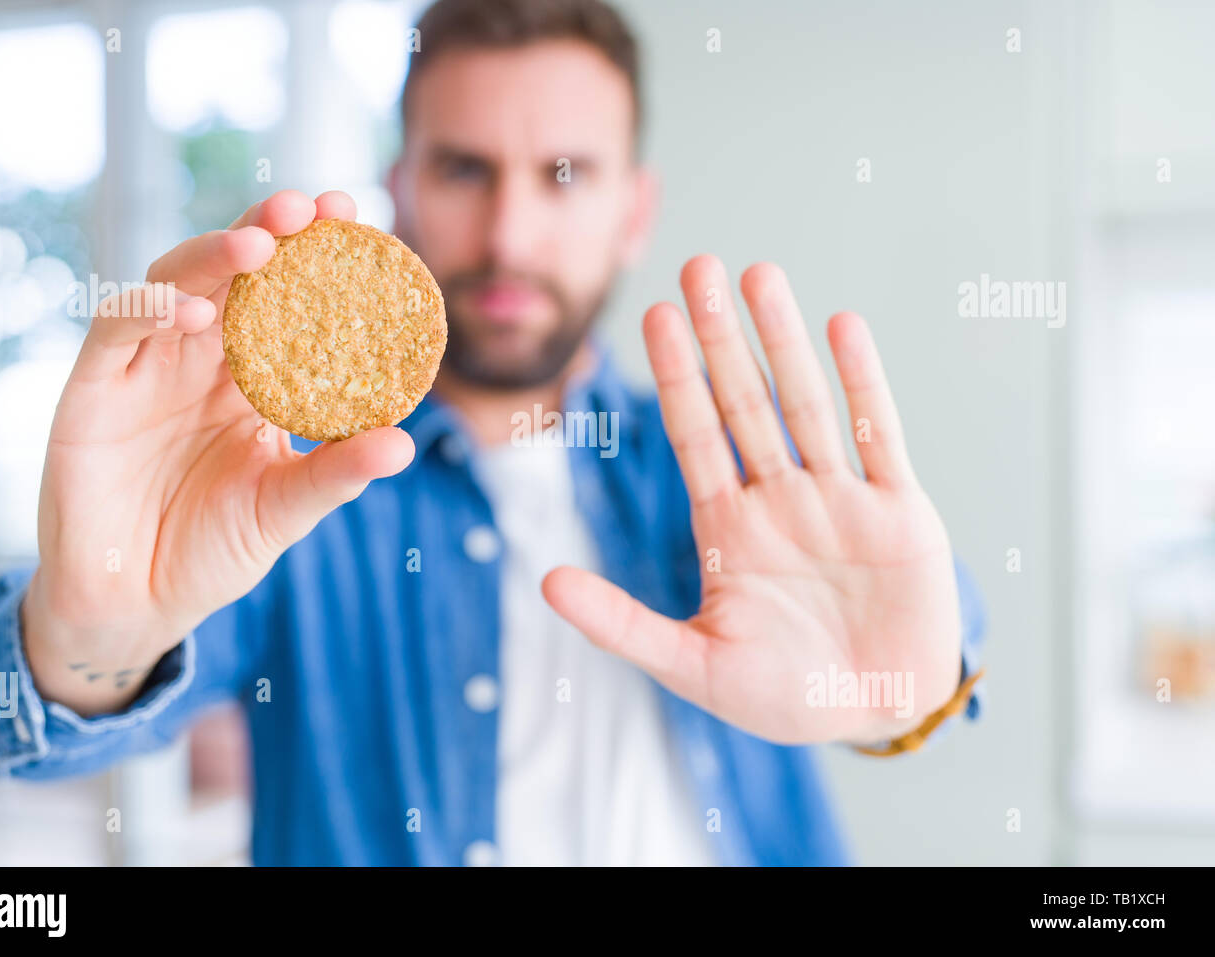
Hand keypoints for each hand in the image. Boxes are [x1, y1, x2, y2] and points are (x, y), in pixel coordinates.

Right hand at [23, 190, 414, 715]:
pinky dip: (152, 307)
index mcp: (253, 377)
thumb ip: (335, 473)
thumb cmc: (213, 548)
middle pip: (233, 273)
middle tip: (311, 208)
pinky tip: (192, 308)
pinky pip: (118, 328)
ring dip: (212, 255)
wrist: (136, 603)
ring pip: (175, 282)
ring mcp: (146, 365)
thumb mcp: (284, 508)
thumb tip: (403, 445)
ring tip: (258, 245)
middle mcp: (201, 358)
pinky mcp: (94, 386)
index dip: (319, 255)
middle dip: (270, 230)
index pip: (288, 298)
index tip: (358, 218)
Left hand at [543, 255, 960, 745]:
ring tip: (760, 275)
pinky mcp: (897, 510)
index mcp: (728, 529)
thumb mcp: (693, 664)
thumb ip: (621, 623)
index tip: (654, 316)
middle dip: (720, 338)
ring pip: (807, 403)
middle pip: (744, 402)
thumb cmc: (785, 695)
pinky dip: (864, 383)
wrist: (879, 716)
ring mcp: (839, 498)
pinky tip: (843, 327)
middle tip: (698, 267)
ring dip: (784, 341)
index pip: (695, 435)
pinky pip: (879, 434)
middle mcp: (780, 499)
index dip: (675, 376)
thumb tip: (545, 583)